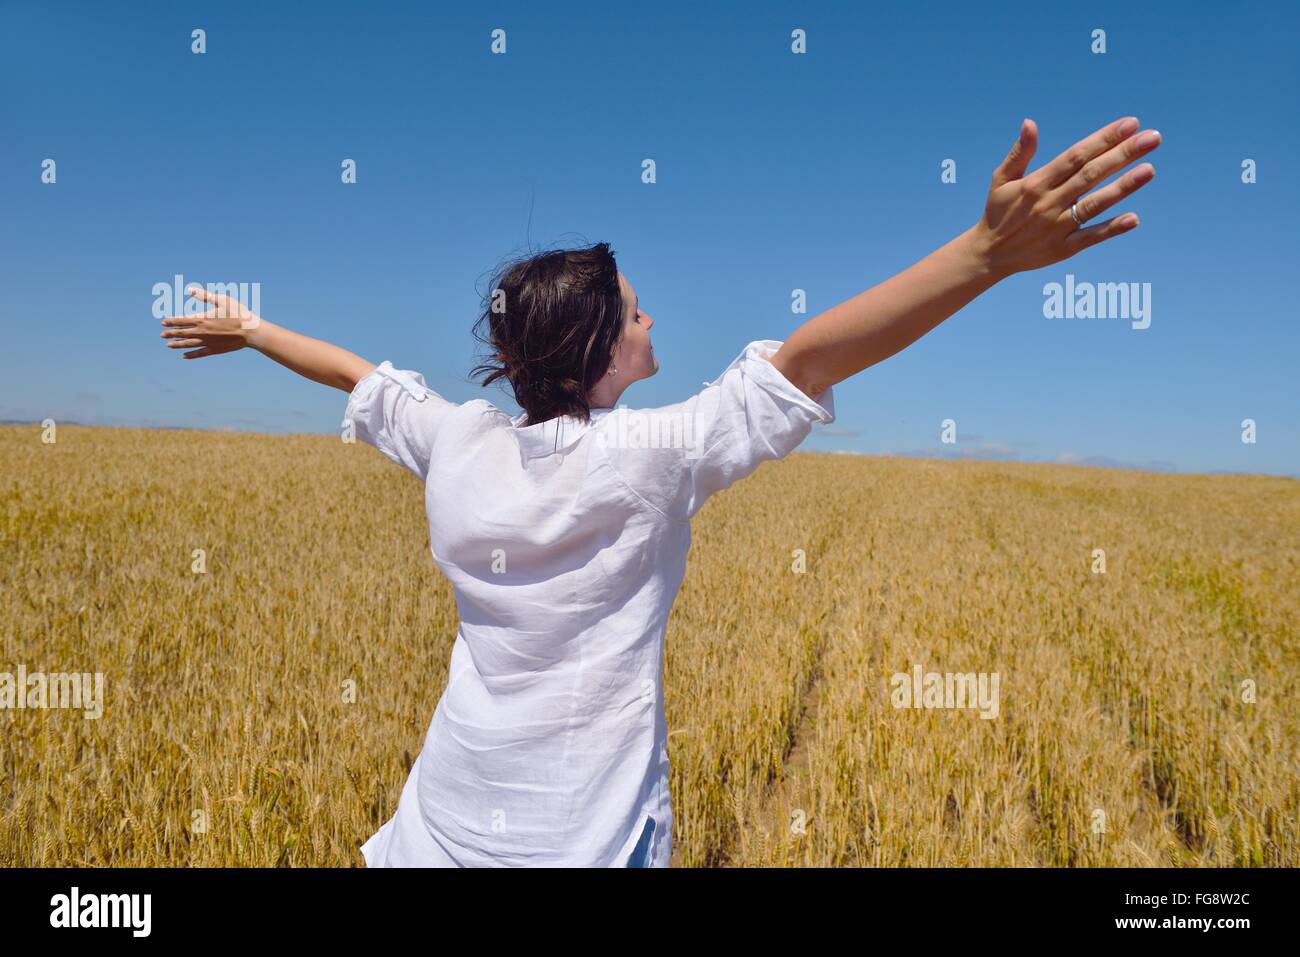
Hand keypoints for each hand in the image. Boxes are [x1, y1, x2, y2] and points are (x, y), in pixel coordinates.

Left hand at [159, 286, 261, 358]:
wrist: (250, 331)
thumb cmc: (238, 313)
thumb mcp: (222, 300)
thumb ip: (205, 296)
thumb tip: (190, 290)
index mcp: (202, 319)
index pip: (181, 320)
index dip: (171, 321)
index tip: (163, 323)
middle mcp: (202, 332)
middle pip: (181, 333)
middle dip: (170, 333)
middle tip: (162, 334)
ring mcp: (208, 342)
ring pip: (188, 344)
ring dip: (177, 344)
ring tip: (168, 345)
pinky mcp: (215, 350)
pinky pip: (200, 353)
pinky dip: (191, 355)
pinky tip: (184, 356)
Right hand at [973, 116, 1159, 277]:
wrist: (988, 254)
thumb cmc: (998, 211)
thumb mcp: (1001, 179)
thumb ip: (1020, 152)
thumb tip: (1029, 123)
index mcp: (1036, 183)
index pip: (1076, 156)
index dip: (1104, 139)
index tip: (1131, 124)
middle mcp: (1049, 203)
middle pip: (1091, 175)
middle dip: (1123, 154)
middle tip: (1153, 138)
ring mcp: (1057, 227)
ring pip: (1095, 204)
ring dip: (1123, 187)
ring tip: (1150, 170)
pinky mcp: (1062, 249)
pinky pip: (1090, 237)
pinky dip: (1111, 229)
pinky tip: (1133, 219)